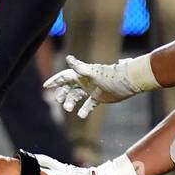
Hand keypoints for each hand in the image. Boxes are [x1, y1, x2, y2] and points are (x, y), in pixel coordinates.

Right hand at [43, 54, 158, 117]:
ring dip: (70, 103)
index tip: (45, 86)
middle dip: (62, 94)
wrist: (129, 81)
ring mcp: (91, 90)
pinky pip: (88, 105)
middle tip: (59, 101)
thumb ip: (79, 67)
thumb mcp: (93, 72)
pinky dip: (84, 110)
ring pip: (76, 97)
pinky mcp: (98, 98)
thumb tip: (68, 58)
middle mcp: (84, 81)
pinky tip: (81, 115)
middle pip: (68, 88)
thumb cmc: (111, 75)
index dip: (54, 81)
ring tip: (69, 109)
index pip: (64, 77)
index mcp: (81, 74)